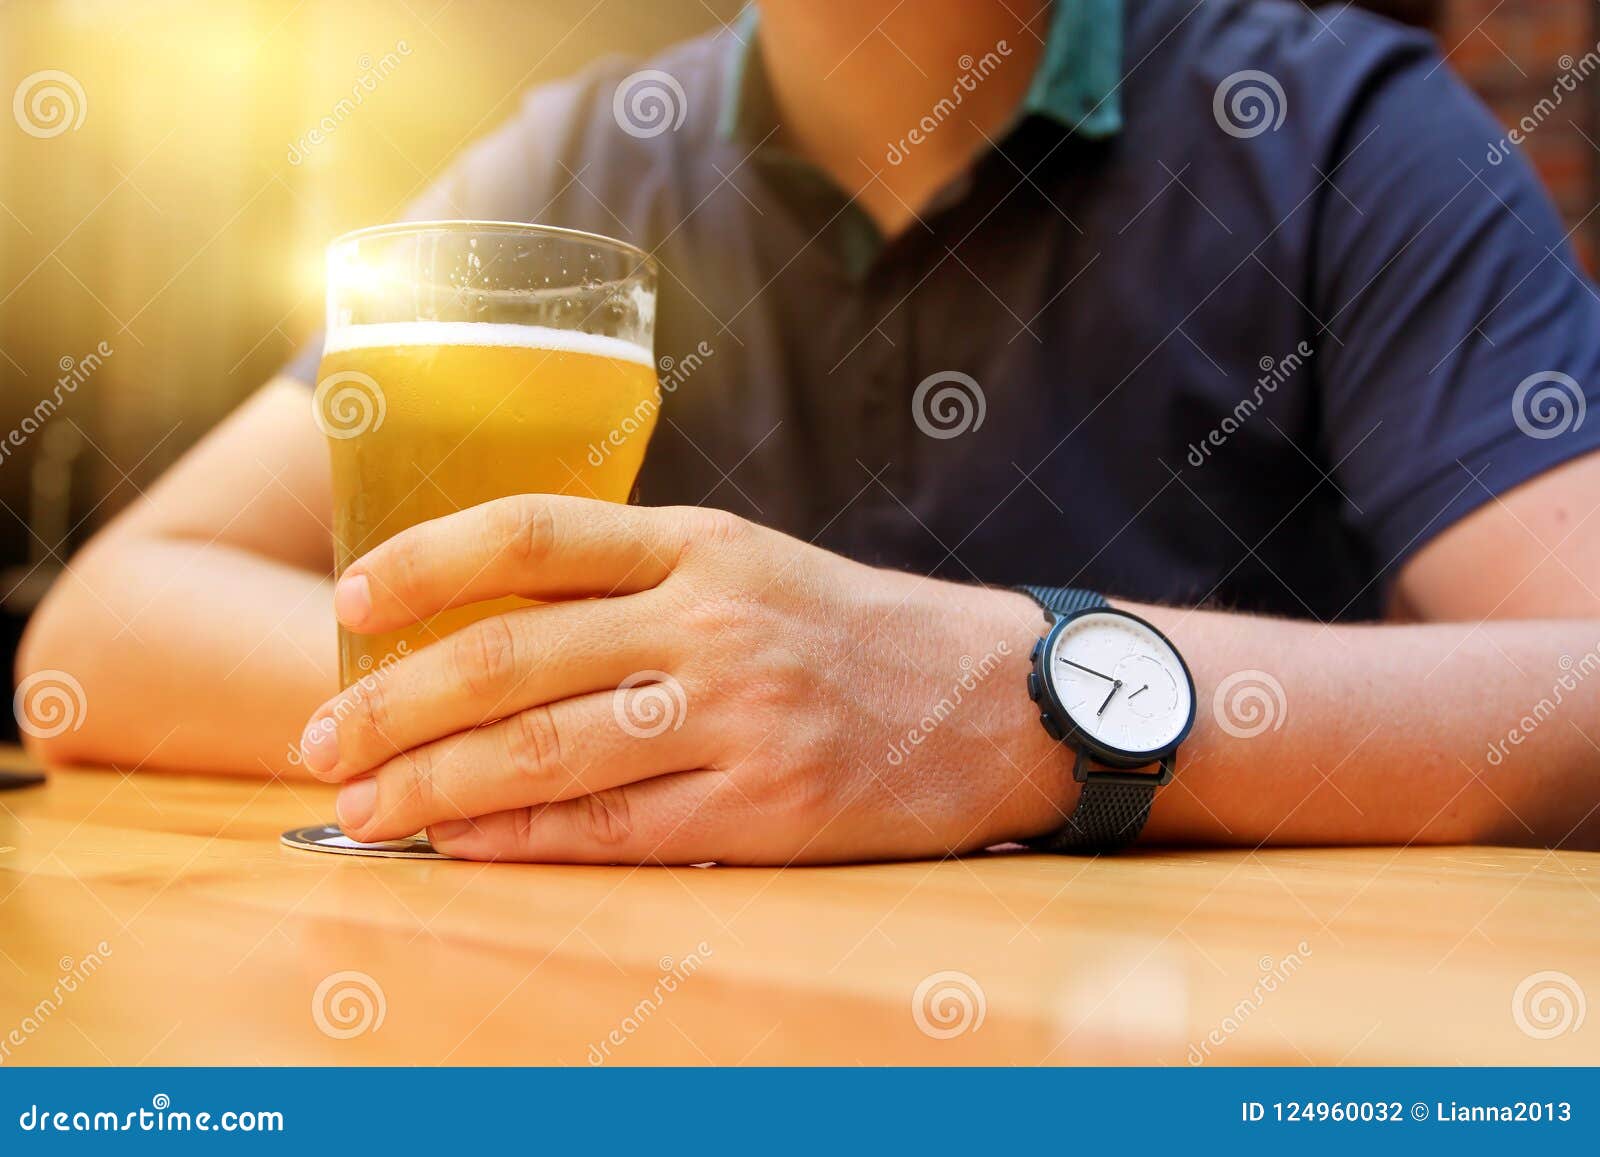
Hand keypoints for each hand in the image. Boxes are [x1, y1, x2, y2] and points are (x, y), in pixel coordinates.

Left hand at [297, 495, 1075, 863]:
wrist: (995, 699)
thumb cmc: (852, 630)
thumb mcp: (751, 565)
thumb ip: (636, 579)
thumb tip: (489, 621)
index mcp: (703, 544)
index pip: (534, 533)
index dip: (426, 560)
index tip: (350, 597)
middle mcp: (713, 622)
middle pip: (514, 657)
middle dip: (395, 703)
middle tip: (319, 738)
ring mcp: (740, 718)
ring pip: (548, 751)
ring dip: (437, 786)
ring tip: (364, 807)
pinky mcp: (766, 808)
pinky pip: (614, 829)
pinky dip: (524, 840)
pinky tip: (463, 845)